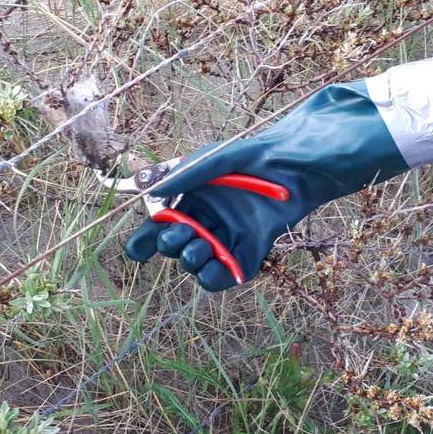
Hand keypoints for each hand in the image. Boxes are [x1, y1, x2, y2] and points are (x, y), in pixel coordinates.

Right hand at [124, 82, 409, 290]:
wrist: (293, 166)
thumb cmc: (251, 157)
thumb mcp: (212, 161)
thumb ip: (184, 178)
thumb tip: (154, 197)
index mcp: (189, 201)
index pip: (158, 228)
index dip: (144, 243)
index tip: (139, 250)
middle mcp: (204, 223)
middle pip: (173, 247)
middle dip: (172, 244)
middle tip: (185, 233)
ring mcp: (226, 239)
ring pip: (196, 264)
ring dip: (191, 260)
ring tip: (201, 247)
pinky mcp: (248, 253)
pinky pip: (224, 275)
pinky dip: (216, 276)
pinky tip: (216, 264)